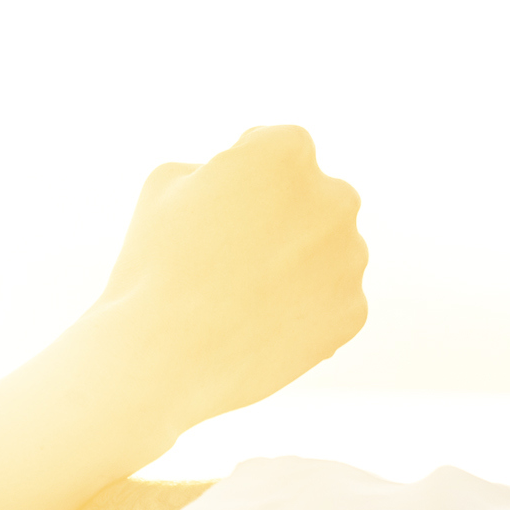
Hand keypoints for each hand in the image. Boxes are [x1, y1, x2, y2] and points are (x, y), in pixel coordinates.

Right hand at [81, 127, 370, 430]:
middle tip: (234, 258)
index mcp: (287, 151)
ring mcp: (350, 258)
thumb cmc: (155, 265)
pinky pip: (332, 304)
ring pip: (329, 253)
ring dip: (298, 267)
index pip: (280, 150)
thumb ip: (217, 167)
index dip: (245, 180)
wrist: (167, 359)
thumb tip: (243, 182)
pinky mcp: (353, 311)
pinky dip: (305, 314)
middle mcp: (334, 196)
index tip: (216, 211)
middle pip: (315, 199)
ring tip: (243, 300)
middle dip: (285, 220)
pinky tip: (261, 328)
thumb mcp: (166, 185)